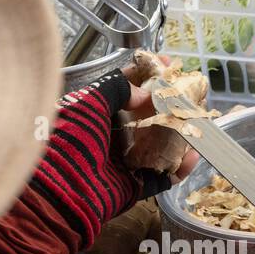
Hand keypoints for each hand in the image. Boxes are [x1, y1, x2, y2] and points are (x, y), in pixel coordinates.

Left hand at [30, 68, 197, 245]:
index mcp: (95, 114)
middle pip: (145, 119)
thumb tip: (145, 93)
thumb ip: (116, 88)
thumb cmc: (69, 138)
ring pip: (156, 148)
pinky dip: (177, 170)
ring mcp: (120, 164)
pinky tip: (193, 156)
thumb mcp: (89, 101)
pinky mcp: (130, 188)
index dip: (146, 76)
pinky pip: (159, 178)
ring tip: (196, 124)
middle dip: (168, 107)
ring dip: (177, 137)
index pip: (124, 89)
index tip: (167, 65)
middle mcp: (108, 138)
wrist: (58, 187)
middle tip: (189, 95)